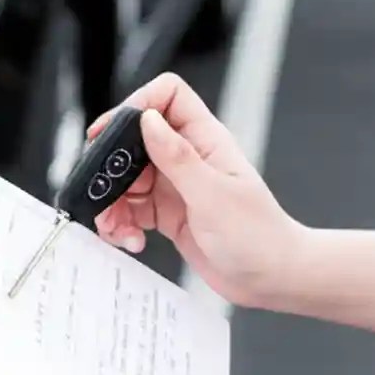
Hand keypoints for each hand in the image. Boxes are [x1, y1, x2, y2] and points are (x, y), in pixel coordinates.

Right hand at [88, 72, 305, 308]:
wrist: (272, 278)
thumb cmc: (258, 236)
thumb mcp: (212, 195)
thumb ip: (177, 156)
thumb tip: (147, 120)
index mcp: (205, 140)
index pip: (168, 96)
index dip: (137, 104)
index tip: (110, 132)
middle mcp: (188, 158)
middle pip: (135, 139)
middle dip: (112, 166)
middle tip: (102, 190)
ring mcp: (176, 185)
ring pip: (127, 178)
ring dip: (113, 202)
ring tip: (118, 227)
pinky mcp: (168, 213)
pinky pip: (131, 209)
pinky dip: (122, 223)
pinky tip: (132, 240)